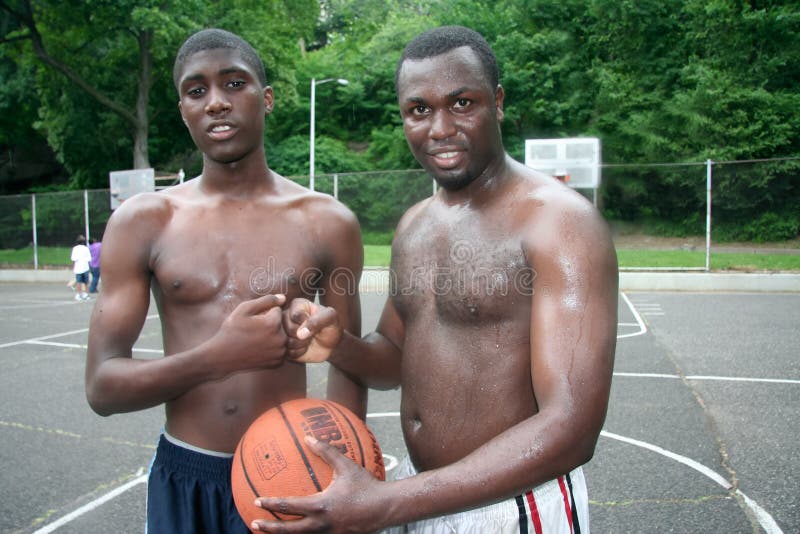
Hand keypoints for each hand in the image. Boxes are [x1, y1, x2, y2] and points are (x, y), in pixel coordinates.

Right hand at [214, 294, 287, 372]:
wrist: (223, 357)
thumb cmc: (231, 330)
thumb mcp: (244, 309)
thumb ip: (266, 300)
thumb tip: (283, 298)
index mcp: (273, 324)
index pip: (277, 309)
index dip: (264, 312)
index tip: (253, 320)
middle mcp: (281, 339)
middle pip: (281, 323)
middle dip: (270, 324)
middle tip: (253, 331)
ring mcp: (280, 352)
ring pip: (281, 335)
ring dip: (272, 335)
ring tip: (255, 339)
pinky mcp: (278, 361)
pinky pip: (279, 348)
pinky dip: (272, 347)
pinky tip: (259, 348)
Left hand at [252, 436, 385, 532]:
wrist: (386, 508)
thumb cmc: (367, 485)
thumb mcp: (346, 466)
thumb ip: (326, 451)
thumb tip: (308, 437)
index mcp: (321, 506)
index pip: (290, 506)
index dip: (272, 504)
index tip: (257, 501)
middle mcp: (322, 524)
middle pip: (290, 530)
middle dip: (270, 528)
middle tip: (254, 523)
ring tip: (270, 532)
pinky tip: (300, 531)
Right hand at [283, 298, 342, 362]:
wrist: (331, 345)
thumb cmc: (330, 327)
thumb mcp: (331, 318)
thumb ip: (318, 320)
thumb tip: (300, 333)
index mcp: (297, 304)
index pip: (296, 315)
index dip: (308, 322)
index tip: (315, 321)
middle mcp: (286, 316)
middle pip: (289, 329)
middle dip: (305, 335)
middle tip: (312, 333)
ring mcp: (283, 331)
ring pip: (287, 341)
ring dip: (302, 344)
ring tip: (309, 340)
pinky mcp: (283, 345)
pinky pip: (287, 352)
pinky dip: (299, 352)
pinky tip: (304, 347)